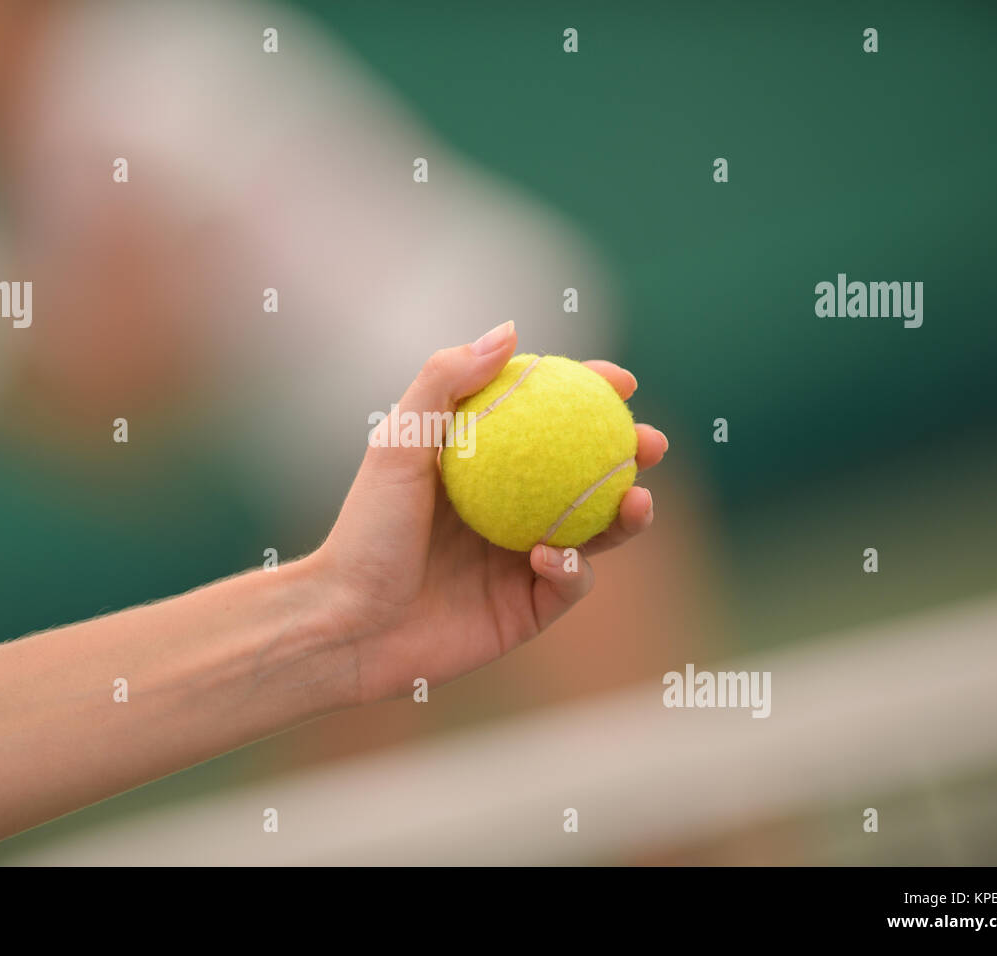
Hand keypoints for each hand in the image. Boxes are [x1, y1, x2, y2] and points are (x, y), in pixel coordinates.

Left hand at [318, 321, 667, 705]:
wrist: (347, 625)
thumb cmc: (365, 530)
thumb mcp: (398, 444)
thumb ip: (446, 381)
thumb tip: (511, 331)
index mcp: (484, 465)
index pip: (549, 419)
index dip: (592, 395)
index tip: (621, 382)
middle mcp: (509, 509)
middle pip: (589, 474)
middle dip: (631, 455)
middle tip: (649, 442)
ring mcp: (521, 561)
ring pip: (595, 531)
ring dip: (628, 514)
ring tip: (638, 499)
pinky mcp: (526, 611)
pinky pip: (569, 584)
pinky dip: (571, 568)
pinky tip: (549, 555)